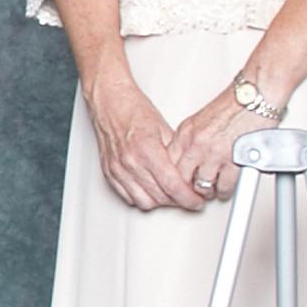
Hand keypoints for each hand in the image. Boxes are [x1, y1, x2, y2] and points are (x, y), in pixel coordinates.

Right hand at [81, 64, 203, 210]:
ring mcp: (118, 169)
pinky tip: (152, 192)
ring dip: (161, 202)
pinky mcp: (110, 173)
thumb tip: (191, 173)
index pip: (172, 185)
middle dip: (178, 201)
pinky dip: (143, 198)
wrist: (110, 104)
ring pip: (144, 202)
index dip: (188, 197)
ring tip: (171, 196)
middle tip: (189, 198)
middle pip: (159, 197)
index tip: (196, 200)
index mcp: (147, 149)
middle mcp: (130, 162)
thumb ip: (177, 154)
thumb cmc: (135, 111)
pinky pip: (128, 198)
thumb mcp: (165, 129)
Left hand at [165, 91, 257, 208]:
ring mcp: (214, 154)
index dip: (173, 177)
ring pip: (201, 185)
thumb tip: (186, 158)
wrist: (256, 96)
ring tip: (210, 190)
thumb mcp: (202, 120)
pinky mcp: (233, 161)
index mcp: (186, 133)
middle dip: (186, 188)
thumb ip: (191, 140)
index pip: (169, 163)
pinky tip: (225, 188)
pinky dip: (225, 191)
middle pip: (181, 178)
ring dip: (206, 191)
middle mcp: (196, 144)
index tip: (177, 183)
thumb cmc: (235, 105)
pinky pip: (224, 187)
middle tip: (192, 192)